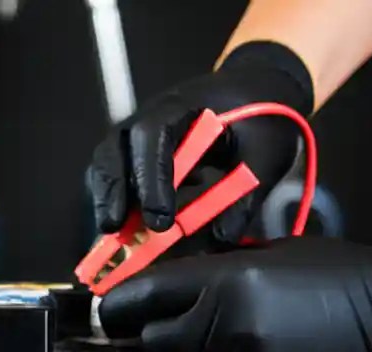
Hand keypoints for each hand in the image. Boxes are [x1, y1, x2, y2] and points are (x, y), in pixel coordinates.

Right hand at [85, 41, 313, 251]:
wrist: (258, 91)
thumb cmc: (262, 118)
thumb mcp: (266, 154)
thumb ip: (246, 195)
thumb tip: (220, 239)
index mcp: (181, 106)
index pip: (152, 136)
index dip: (151, 178)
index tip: (159, 221)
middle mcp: (149, 116)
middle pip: (113, 149)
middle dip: (112, 192)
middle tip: (115, 231)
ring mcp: (138, 131)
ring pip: (106, 162)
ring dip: (106, 199)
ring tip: (112, 235)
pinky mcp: (137, 150)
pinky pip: (114, 173)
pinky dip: (113, 200)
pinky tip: (124, 228)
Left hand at [96, 231, 371, 351]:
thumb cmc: (337, 277)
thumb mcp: (268, 254)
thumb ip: (213, 272)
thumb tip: (163, 289)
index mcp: (224, 280)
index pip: (142, 298)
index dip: (120, 309)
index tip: (112, 316)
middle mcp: (228, 325)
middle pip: (156, 347)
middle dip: (161, 343)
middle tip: (180, 339)